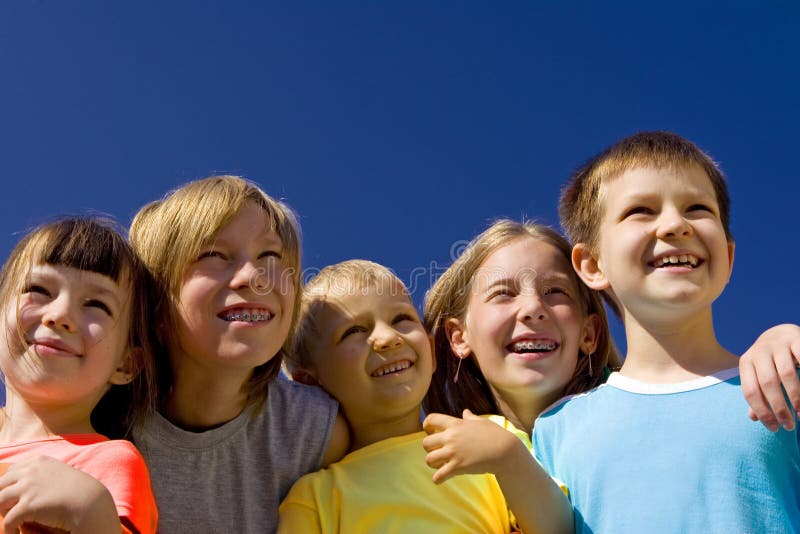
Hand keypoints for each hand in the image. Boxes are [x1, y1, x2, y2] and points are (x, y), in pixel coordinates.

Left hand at [0, 456, 119, 533]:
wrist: (89, 501)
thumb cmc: (78, 489)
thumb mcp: (59, 472)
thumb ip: (42, 473)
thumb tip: (27, 483)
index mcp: (38, 461)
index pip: (11, 471)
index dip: (8, 485)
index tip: (12, 496)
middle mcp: (30, 471)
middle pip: (1, 484)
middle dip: (2, 498)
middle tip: (8, 510)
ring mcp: (28, 487)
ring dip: (3, 512)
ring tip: (11, 521)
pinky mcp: (27, 505)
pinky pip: (8, 520)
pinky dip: (9, 528)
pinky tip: (15, 532)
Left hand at [422, 409, 526, 483]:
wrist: (505, 451)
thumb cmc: (496, 435)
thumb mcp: (482, 422)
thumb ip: (470, 418)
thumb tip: (465, 412)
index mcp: (456, 424)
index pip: (431, 419)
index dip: (426, 425)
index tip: (429, 431)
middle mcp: (451, 437)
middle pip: (425, 443)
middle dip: (429, 448)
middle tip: (437, 452)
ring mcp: (454, 452)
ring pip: (429, 459)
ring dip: (432, 464)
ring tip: (440, 465)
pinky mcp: (458, 467)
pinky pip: (439, 476)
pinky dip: (437, 479)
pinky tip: (441, 478)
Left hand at [739, 324, 799, 431]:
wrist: (781, 332)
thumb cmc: (769, 361)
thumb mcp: (759, 374)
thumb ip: (758, 394)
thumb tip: (753, 418)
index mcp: (746, 362)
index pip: (750, 391)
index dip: (761, 412)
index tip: (774, 428)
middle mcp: (759, 351)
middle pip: (767, 384)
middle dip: (779, 408)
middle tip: (790, 425)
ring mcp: (778, 344)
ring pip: (787, 374)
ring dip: (796, 397)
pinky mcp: (795, 338)